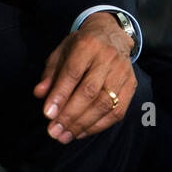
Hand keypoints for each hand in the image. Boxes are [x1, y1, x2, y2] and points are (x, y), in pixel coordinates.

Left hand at [33, 12, 135, 142]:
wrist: (111, 35)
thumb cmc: (81, 46)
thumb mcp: (61, 52)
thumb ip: (50, 73)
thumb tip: (40, 94)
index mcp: (87, 44)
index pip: (73, 73)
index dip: (60, 95)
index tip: (47, 115)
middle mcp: (108, 57)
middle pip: (90, 91)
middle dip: (70, 115)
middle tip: (54, 131)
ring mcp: (122, 72)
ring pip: (105, 104)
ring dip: (82, 124)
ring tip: (64, 136)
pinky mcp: (131, 85)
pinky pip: (117, 111)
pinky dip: (98, 126)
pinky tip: (81, 132)